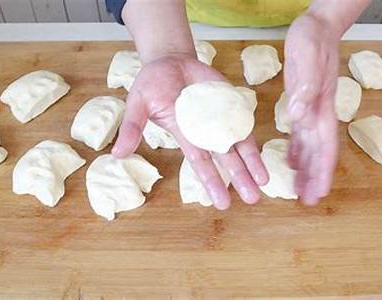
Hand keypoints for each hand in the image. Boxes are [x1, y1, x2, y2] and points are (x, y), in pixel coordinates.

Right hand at [111, 54, 268, 209]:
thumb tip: (117, 154)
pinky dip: (253, 137)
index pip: (201, 161)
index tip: (222, 203)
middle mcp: (205, 132)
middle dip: (239, 178)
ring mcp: (220, 119)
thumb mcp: (137, 103)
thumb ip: (132, 127)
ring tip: (263, 183)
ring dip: (251, 164)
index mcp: (185, 134)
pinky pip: (244, 123)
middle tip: (252, 199)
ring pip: (239, 144)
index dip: (212, 181)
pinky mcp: (230, 105)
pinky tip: (263, 154)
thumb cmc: (152, 84)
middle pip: (225, 158)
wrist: (171, 61)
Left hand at [284, 14, 339, 204]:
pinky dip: (296, 150)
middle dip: (316, 178)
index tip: (320, 193)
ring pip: (310, 147)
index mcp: (321, 108)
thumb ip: (304, 88)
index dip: (323, 171)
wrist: (316, 27)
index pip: (326, 146)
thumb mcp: (306, 59)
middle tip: (309, 201)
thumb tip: (297, 116)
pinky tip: (289, 161)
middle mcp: (319, 114)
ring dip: (306, 169)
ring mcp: (311, 110)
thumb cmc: (313, 41)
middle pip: (320, 153)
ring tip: (299, 189)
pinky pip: (299, 134)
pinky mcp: (302, 104)